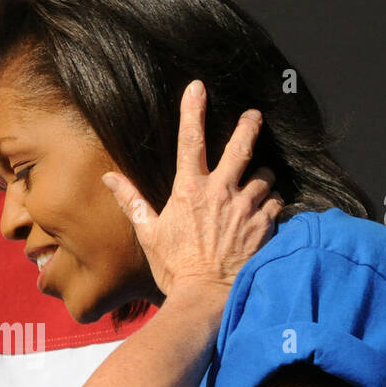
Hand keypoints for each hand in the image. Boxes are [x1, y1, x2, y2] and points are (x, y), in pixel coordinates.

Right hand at [103, 81, 281, 298]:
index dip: (193, 110)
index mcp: (190, 190)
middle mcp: (222, 192)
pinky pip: (276, 203)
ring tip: (257, 186)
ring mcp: (247, 207)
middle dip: (248, 127)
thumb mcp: (149, 234)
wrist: (207, 298)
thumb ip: (132, 201)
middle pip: (241, 147)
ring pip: (265, 176)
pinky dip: (272, 204)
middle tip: (254, 117)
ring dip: (261, 178)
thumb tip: (108, 178)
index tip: (197, 88)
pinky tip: (266, 211)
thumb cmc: (175, 268)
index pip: (191, 140)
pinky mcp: (265, 225)